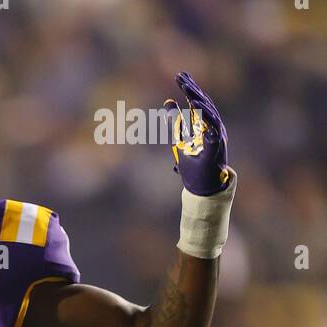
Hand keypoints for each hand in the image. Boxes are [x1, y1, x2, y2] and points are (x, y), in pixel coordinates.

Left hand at [164, 71, 230, 195]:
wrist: (203, 190)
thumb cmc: (194, 168)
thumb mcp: (179, 141)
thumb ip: (175, 123)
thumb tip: (168, 102)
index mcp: (205, 127)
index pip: (198, 103)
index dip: (190, 89)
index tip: (179, 76)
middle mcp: (213, 129)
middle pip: (204, 104)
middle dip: (192, 89)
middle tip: (180, 76)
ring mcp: (217, 136)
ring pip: (209, 113)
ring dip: (197, 99)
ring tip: (186, 88)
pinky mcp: (217, 146)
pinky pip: (212, 127)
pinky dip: (205, 116)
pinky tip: (195, 106)